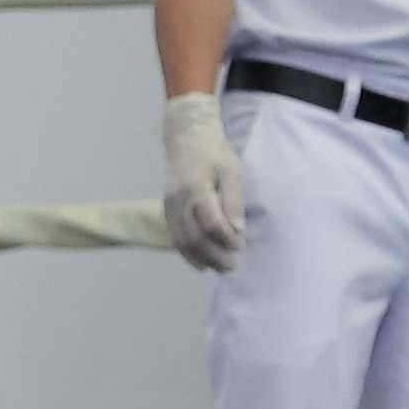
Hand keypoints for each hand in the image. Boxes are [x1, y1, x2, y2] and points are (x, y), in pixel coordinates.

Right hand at [157, 92, 245, 272]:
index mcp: (196, 187)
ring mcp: (169, 207)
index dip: (226, 238)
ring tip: (221, 268)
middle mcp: (178, 200)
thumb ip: (234, 201)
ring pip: (182, 242)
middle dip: (214, 255)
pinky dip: (189, 255)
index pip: (210, 222)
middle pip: (194, 237)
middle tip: (233, 265)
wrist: (187, 141)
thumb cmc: (215, 155)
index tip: (240, 244)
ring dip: (202, 259)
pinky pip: (176, 238)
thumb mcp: (232, 171)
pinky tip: (203, 264)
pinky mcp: (167, 212)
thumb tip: (237, 231)